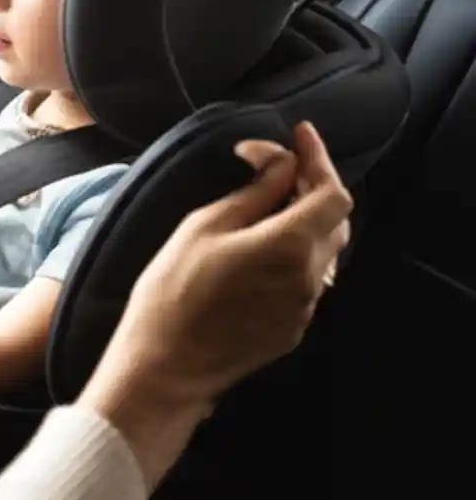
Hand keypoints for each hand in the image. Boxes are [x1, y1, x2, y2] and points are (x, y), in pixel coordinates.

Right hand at [80, 121, 351, 487]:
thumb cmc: (172, 291)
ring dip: (305, 220)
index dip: (319, 158)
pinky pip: (307, 280)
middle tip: (276, 168)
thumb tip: (281, 162)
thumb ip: (253, 193)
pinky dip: (294, 254)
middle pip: (334, 219)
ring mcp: (305, 307)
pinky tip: (260, 249)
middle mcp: (309, 277)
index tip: (300, 134)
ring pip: (324, 250)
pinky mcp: (293, 329)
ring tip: (270, 203)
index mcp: (289, 245)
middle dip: (312, 186)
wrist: (165, 365)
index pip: (330, 191)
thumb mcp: (204, 227)